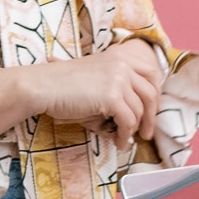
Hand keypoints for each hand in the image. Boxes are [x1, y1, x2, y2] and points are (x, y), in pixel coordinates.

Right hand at [0, 43, 169, 141]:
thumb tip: (133, 110)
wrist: (43, 86)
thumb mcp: (94, 76)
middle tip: (146, 133)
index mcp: (119, 56)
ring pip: (138, 110)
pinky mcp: (112, 96)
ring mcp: (119, 79)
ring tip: (125, 140)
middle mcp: (122, 64)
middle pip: (150, 92)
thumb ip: (115, 85)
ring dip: (134, 129)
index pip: (151, 73)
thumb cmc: (62, 85)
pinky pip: (128, 121)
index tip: (151, 111)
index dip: (155, 94)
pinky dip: (125, 135)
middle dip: (151, 116)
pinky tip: (118, 142)